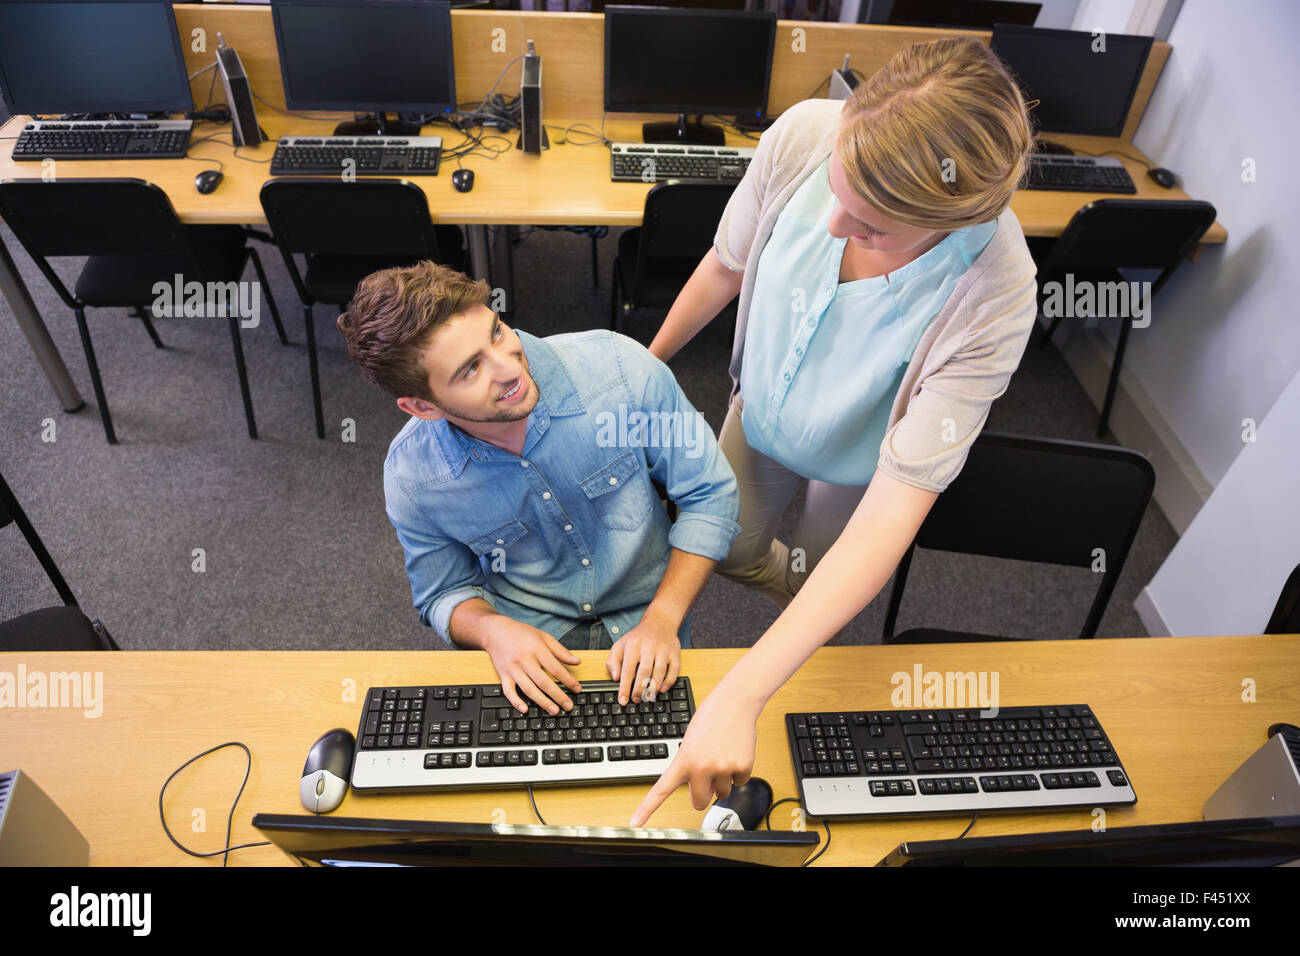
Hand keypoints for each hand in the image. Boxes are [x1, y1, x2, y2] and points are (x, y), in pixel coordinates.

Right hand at [481, 616, 581, 714]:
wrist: (496, 631)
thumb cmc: (521, 633)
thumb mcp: (543, 636)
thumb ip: (560, 650)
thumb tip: (577, 662)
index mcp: (537, 649)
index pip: (555, 668)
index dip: (568, 680)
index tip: (577, 689)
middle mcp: (524, 659)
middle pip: (543, 681)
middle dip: (558, 696)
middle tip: (568, 706)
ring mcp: (513, 668)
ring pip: (528, 688)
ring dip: (542, 701)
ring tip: (554, 710)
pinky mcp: (503, 675)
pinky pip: (508, 691)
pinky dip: (516, 701)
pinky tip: (525, 709)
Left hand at [606, 607, 679, 705]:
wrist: (660, 622)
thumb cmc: (638, 637)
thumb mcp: (620, 645)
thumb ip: (613, 661)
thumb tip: (615, 678)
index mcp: (633, 645)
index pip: (627, 670)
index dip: (624, 687)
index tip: (623, 700)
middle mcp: (649, 646)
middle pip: (644, 672)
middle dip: (640, 689)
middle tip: (636, 700)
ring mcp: (663, 649)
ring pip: (660, 671)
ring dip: (654, 687)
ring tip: (647, 697)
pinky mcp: (674, 653)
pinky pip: (674, 670)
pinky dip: (669, 682)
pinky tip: (662, 689)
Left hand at [629, 682, 760, 825]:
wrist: (735, 703)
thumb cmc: (711, 719)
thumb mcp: (691, 742)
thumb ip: (691, 767)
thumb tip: (707, 790)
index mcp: (683, 760)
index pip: (661, 790)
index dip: (647, 809)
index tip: (635, 823)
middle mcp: (701, 768)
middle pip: (699, 802)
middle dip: (704, 793)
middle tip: (708, 774)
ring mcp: (722, 769)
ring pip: (723, 794)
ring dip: (723, 781)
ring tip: (723, 756)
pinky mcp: (742, 767)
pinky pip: (740, 783)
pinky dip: (739, 773)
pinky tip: (735, 753)